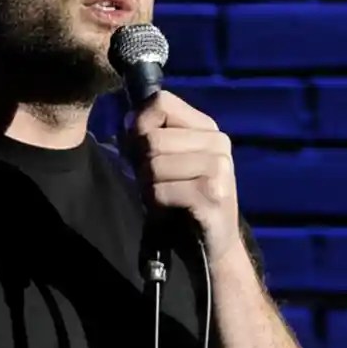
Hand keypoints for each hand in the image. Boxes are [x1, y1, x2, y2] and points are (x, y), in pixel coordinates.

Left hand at [125, 91, 243, 265]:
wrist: (214, 245)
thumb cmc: (186, 202)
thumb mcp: (171, 163)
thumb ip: (152, 137)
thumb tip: (128, 119)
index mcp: (208, 129)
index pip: (162, 102)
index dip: (140, 124)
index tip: (140, 150)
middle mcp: (217, 143)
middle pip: (152, 138)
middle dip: (141, 165)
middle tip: (154, 184)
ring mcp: (218, 168)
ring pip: (154, 165)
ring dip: (147, 187)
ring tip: (163, 198)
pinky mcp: (212, 195)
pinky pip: (160, 191)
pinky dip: (155, 204)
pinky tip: (169, 211)